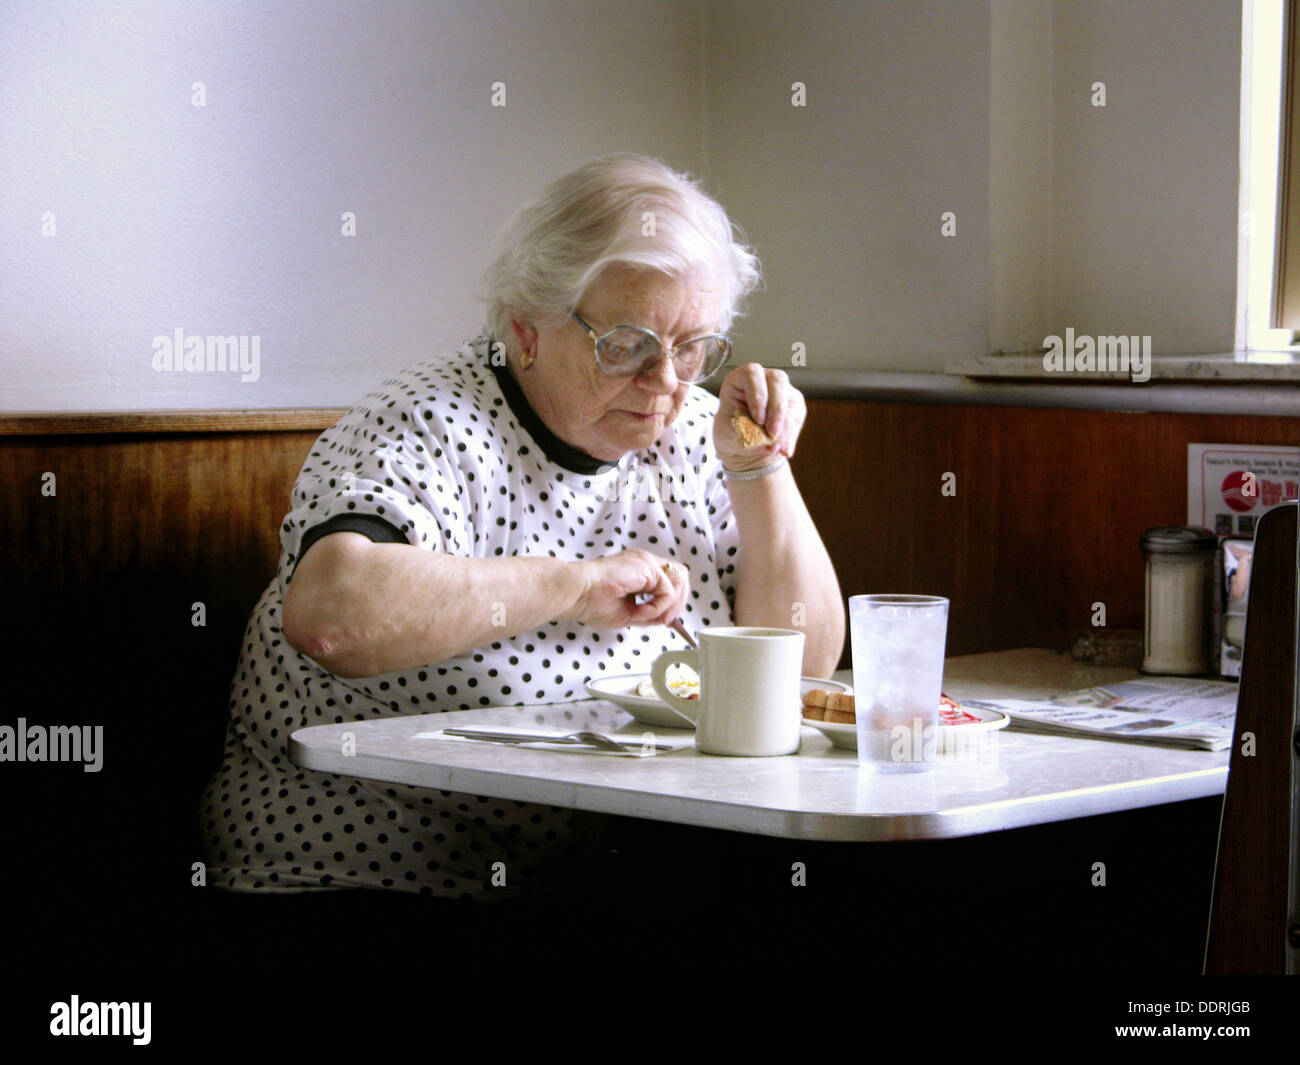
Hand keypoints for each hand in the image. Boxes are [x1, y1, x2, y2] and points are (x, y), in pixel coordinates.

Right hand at [566, 550, 689, 629]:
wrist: (577, 593)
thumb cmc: (591, 602)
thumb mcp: (628, 613)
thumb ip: (649, 613)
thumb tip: (667, 619)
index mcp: (638, 570)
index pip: (669, 580)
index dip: (672, 601)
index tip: (666, 620)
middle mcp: (644, 562)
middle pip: (680, 575)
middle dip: (679, 602)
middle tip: (668, 621)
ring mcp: (646, 562)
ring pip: (679, 579)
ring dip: (670, 604)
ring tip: (653, 617)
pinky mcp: (647, 567)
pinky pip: (667, 591)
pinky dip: (657, 607)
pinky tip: (639, 612)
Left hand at [715, 362, 806, 471]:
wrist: (740, 447)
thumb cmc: (730, 433)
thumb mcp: (728, 432)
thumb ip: (743, 430)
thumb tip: (765, 440)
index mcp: (739, 379)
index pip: (752, 373)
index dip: (758, 395)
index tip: (758, 419)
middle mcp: (762, 380)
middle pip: (777, 381)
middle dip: (776, 410)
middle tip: (772, 433)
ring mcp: (780, 391)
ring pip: (790, 399)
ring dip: (785, 426)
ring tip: (775, 447)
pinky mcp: (793, 406)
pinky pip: (796, 417)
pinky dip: (790, 436)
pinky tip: (784, 450)